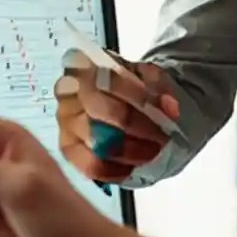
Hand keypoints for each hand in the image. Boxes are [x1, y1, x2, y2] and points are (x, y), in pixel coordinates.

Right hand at [54, 54, 180, 181]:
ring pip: (98, 141)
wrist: (117, 103)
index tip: (169, 109)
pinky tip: (134, 165)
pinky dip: (117, 169)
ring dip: (132, 150)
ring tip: (153, 150)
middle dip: (139, 125)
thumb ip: (158, 84)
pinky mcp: (69, 149)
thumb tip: (170, 107)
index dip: (141, 96)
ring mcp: (66, 122)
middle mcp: (68, 93)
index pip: (109, 79)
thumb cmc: (129, 87)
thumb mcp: (146, 75)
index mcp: (85, 66)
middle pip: (103, 110)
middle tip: (162, 135)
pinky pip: (92, 166)